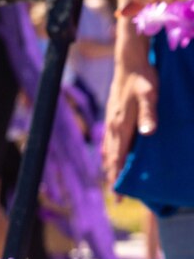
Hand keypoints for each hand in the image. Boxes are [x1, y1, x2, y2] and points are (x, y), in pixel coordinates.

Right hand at [102, 34, 158, 184]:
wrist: (129, 62)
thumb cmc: (143, 78)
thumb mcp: (150, 95)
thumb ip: (149, 115)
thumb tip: (149, 134)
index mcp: (121, 126)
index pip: (118, 158)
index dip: (118, 177)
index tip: (118, 196)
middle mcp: (112, 127)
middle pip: (110, 158)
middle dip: (113, 177)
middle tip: (117, 197)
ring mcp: (111, 121)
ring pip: (108, 150)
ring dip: (110, 165)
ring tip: (113, 179)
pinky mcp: (113, 116)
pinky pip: (109, 141)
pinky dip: (110, 153)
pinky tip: (112, 155)